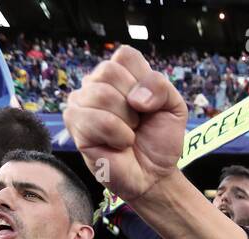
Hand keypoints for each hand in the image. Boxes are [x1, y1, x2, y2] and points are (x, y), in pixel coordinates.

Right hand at [63, 46, 187, 202]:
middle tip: (138, 122)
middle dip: (134, 103)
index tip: (150, 105)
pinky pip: (96, 120)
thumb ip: (161, 86)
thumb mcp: (174, 107)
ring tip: (129, 133)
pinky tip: (119, 144)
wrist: (154, 174)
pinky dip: (117, 135)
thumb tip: (135, 98)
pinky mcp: (75, 125)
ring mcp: (81, 103)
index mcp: (119, 73)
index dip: (143, 81)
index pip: (125, 55)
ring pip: (101, 94)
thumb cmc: (159, 139)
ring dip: (126, 121)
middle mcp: (96, 83)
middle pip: (109, 71)